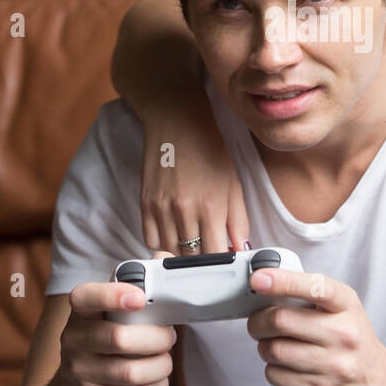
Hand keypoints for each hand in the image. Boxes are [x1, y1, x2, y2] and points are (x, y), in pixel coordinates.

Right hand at [55, 251, 178, 385]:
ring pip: (131, 371)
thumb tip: (163, 258)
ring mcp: (78, 370)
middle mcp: (72, 338)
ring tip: (165, 359)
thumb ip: (139, 282)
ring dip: (160, 365)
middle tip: (169, 336)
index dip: (113, 295)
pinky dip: (156, 385)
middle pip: (119, 338)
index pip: (87, 297)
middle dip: (156, 338)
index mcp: (81, 310)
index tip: (141, 298)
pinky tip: (156, 378)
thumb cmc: (107, 337)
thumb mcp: (114, 310)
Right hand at [140, 104, 248, 255]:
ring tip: (191, 245)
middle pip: (191, 257)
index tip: (224, 261)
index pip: (215, 255)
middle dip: (202, 261)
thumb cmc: (210, 151)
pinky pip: (150, 240)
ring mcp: (162, 208)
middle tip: (208, 255)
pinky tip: (173, 236)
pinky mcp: (145, 203)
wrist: (178, 122)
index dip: (221, 263)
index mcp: (212, 206)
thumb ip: (238, 220)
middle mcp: (185, 210)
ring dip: (182, 254)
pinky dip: (162, 245)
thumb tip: (240, 249)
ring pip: (170, 252)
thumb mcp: (233, 184)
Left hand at [246, 268, 385, 385]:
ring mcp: (333, 364)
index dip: (283, 281)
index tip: (259, 279)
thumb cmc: (352, 341)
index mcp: (346, 305)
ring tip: (275, 345)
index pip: (314, 286)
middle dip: (258, 321)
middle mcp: (343, 333)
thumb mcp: (343, 310)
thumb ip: (309, 297)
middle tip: (258, 323)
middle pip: (281, 320)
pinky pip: (275, 375)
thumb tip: (265, 286)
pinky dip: (273, 369)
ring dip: (264, 347)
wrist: (380, 385)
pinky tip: (287, 366)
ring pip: (273, 350)